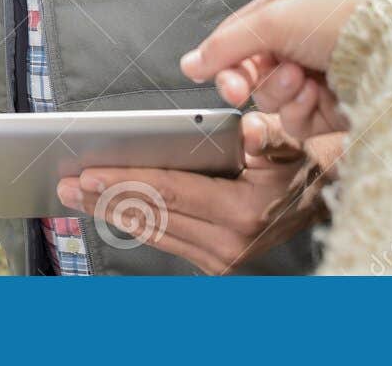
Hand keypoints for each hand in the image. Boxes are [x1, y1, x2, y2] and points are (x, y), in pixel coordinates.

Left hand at [55, 113, 333, 274]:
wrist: (325, 197)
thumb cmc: (301, 161)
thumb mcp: (290, 142)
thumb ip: (266, 136)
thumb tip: (250, 129)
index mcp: (244, 212)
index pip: (169, 193)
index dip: (125, 181)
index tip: (87, 172)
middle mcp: (231, 242)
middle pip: (153, 215)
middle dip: (105, 198)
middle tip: (65, 184)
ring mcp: (223, 258)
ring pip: (154, 232)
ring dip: (112, 211)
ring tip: (77, 194)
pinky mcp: (218, 262)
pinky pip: (166, 240)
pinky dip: (136, 222)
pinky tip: (111, 208)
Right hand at [181, 0, 372, 144]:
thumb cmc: (342, 20)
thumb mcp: (273, 19)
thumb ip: (227, 43)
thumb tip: (190, 63)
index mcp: (283, 12)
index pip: (236, 41)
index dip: (223, 62)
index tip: (222, 81)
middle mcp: (297, 44)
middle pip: (250, 75)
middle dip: (251, 81)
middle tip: (244, 88)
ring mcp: (313, 77)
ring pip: (270, 100)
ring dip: (281, 92)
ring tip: (303, 78)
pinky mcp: (329, 108)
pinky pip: (296, 120)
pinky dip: (302, 111)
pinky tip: (318, 95)